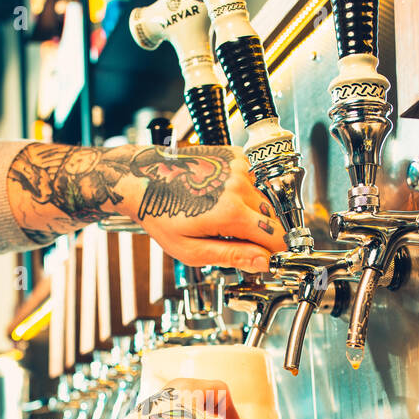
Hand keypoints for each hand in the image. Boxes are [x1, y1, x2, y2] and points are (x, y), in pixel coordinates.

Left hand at [7, 143, 284, 272]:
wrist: (142, 178)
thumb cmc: (160, 214)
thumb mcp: (192, 250)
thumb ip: (232, 256)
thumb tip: (263, 262)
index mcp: (231, 212)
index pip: (276, 237)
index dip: (273, 251)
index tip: (265, 258)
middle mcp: (239, 186)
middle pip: (271, 218)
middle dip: (260, 233)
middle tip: (232, 239)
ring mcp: (238, 168)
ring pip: (262, 200)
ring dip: (250, 212)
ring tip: (219, 216)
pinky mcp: (234, 156)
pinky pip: (252, 182)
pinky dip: (242, 192)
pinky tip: (218, 197)